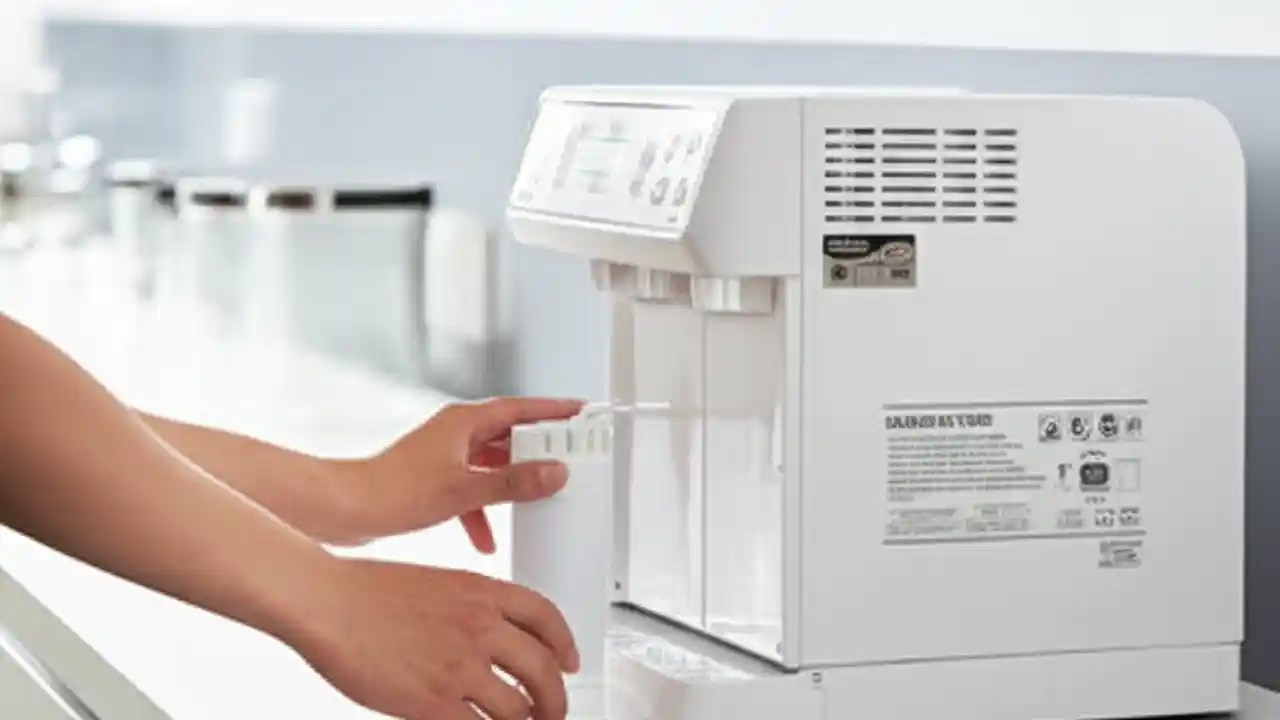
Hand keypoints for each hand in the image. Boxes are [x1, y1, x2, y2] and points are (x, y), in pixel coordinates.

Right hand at [290, 557, 579, 719]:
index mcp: (482, 591)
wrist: (328, 604)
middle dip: (556, 700)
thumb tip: (493, 636)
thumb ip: (470, 607)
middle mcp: (481, 627)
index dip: (566, 645)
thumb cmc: (367, 593)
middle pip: (544, 670)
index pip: (547, 617)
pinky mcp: (435, 703)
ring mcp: (460, 666)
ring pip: (519, 709)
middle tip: (553, 712)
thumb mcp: (437, 583)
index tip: (570, 661)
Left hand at [337, 397, 584, 550]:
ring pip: (492, 466)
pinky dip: (484, 511)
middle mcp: (455, 434)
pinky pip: (473, 490)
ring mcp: (444, 457)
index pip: (520, 409)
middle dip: (538, 452)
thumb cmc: (392, 492)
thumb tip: (553, 473)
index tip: (580, 412)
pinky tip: (487, 539)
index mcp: (463, 423)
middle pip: (509, 436)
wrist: (344, 511)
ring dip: (511, 486)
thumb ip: (512, 483)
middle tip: (568, 460)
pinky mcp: (435, 481)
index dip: (553, 410)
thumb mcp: (463, 491)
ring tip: (536, 502)